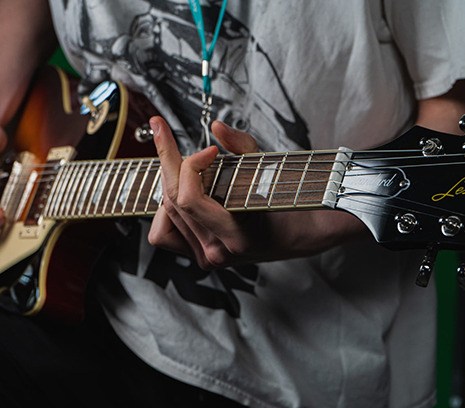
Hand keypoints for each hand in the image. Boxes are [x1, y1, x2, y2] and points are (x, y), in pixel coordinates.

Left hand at [147, 117, 366, 269]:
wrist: (299, 234)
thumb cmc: (289, 201)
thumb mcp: (269, 169)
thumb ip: (241, 146)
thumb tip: (217, 127)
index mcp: (236, 234)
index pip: (189, 198)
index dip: (191, 165)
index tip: (209, 149)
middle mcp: (217, 251)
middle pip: (173, 202)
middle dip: (169, 162)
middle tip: (166, 135)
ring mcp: (207, 256)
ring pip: (165, 217)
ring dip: (168, 184)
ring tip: (179, 166)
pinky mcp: (200, 255)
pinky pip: (165, 234)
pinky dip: (166, 211)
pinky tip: (178, 193)